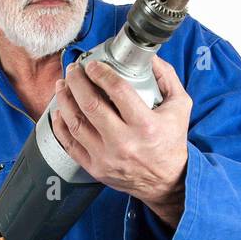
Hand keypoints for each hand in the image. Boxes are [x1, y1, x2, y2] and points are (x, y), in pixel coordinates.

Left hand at [51, 55, 191, 228]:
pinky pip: (69, 144)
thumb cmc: (171, 142)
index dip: (101, 73)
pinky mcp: (95, 168)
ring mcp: (106, 157)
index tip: (94, 64)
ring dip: (64, 99)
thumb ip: (167, 78)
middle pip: (90, 104)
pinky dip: (60, 125)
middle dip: (77, 81)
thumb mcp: (180, 107)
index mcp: (146, 126)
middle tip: (74, 69)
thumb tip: (149, 58)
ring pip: (75, 123)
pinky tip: (60, 111)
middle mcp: (124, 142)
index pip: (118, 91)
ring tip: (63, 85)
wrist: (166, 182)